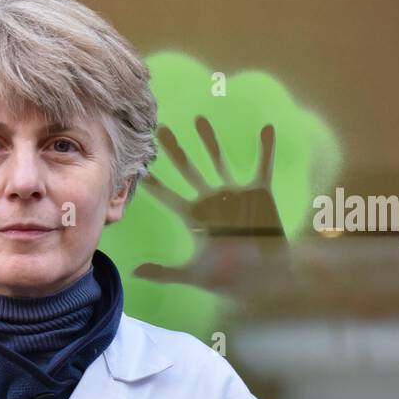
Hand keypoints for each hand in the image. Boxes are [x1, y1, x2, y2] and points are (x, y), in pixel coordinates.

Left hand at [134, 117, 317, 311]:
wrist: (265, 277)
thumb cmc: (230, 277)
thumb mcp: (194, 274)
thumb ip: (164, 272)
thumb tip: (133, 273)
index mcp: (194, 216)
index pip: (167, 196)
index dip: (153, 183)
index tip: (138, 165)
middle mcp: (211, 200)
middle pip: (188, 170)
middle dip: (174, 151)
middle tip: (160, 130)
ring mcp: (235, 194)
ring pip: (218, 161)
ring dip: (209, 141)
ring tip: (198, 120)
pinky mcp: (260, 193)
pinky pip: (262, 166)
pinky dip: (265, 149)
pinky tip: (266, 129)